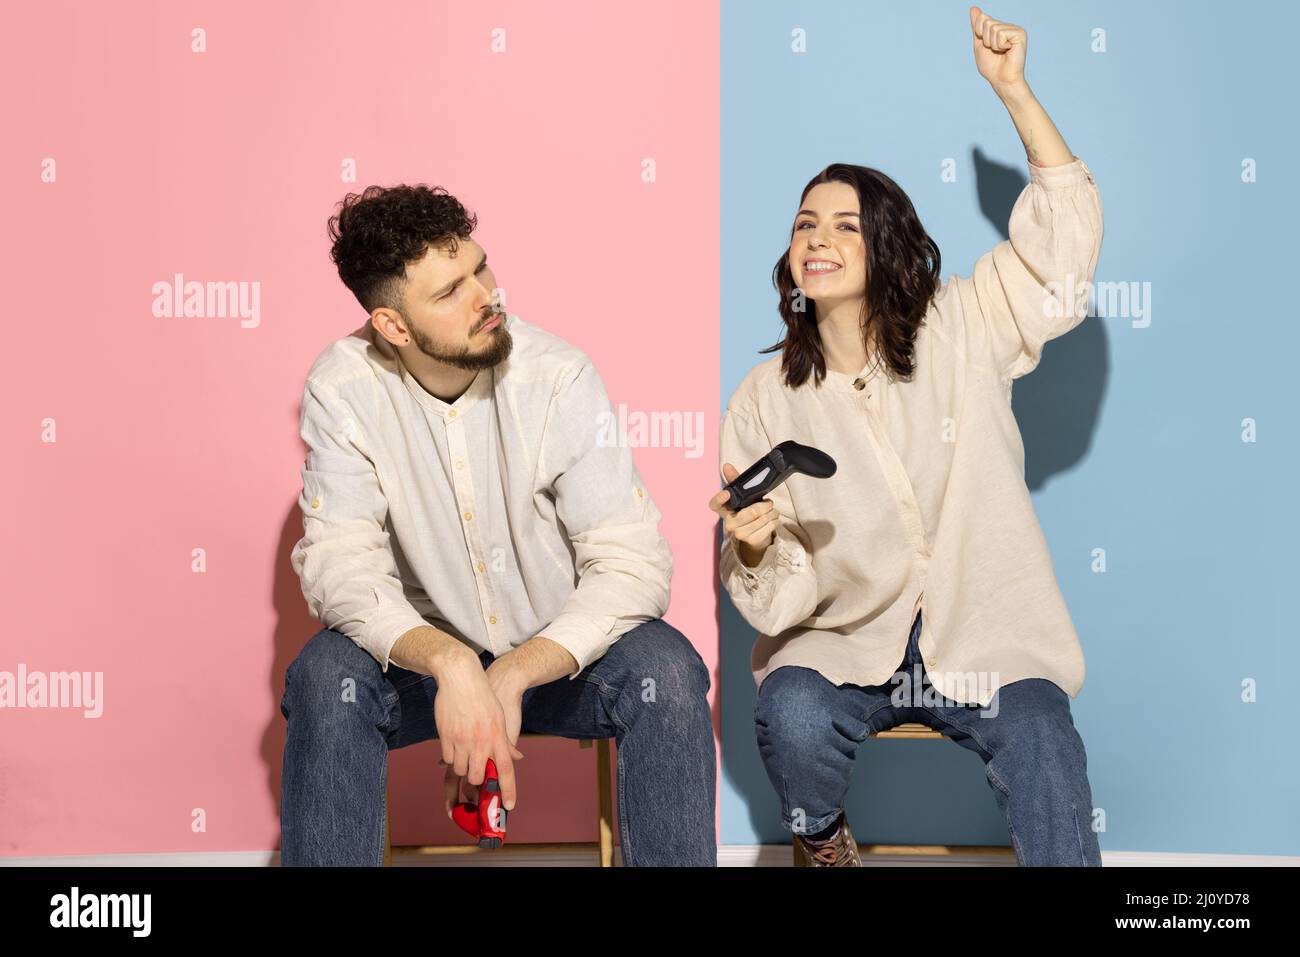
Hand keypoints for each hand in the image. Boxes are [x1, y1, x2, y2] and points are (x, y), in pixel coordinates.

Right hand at [433, 654, 524, 817]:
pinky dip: (450, 756)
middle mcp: (481, 741)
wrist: (461, 677)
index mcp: (498, 736)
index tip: (508, 806)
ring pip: (460, 769)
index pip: (506, 770)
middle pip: (477, 777)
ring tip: (464, 750)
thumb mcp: (500, 718)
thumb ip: (505, 741)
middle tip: (475, 770)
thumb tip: (514, 758)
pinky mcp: (446, 736)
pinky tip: (454, 742)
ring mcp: (462, 740)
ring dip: (462, 766)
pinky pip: (447, 758)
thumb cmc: (483, 696)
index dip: (508, 790)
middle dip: (475, 779)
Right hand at [709, 463, 779, 567]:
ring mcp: (739, 534)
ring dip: (772, 513)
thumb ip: (735, 480)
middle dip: (765, 505)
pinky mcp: (751, 540)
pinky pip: (768, 527)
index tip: (727, 493)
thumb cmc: (746, 511)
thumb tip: (726, 466)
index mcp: (724, 510)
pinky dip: (775, 521)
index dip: (719, 499)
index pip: (715, 504)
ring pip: (762, 519)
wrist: (754, 533)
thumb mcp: (742, 496)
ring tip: (772, 511)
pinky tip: (773, 519)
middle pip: (751, 512)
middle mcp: (728, 523)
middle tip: (769, 503)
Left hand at [969, 6, 1026, 93]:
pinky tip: (1007, 51)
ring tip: (1001, 52)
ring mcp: (1015, 29)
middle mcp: (1009, 26)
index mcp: (1000, 28)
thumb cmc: (992, 66)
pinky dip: (999, 45)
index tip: (987, 46)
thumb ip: (976, 26)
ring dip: (992, 44)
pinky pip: (1000, 34)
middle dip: (985, 39)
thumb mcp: (979, 44)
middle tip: (995, 51)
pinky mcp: (1020, 34)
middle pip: (986, 21)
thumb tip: (973, 8)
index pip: (982, 18)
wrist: (1001, 80)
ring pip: (992, 28)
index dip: (979, 33)